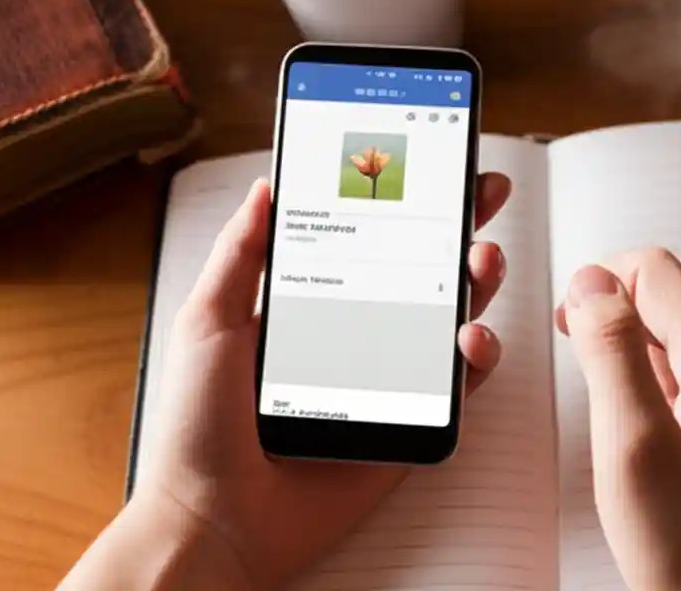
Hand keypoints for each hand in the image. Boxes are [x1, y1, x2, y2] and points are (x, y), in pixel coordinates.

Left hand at [61, 173, 511, 590]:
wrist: (215, 519)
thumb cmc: (197, 426)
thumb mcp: (207, 322)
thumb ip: (240, 255)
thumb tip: (267, 184)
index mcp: (310, 303)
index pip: (367, 236)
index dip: (402, 199)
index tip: (430, 160)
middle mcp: (356, 331)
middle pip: (421, 266)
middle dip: (459, 223)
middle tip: (482, 189)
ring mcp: (388, 376)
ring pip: (451, 315)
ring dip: (477, 278)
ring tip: (482, 256)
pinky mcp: (411, 422)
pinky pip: (460, 382)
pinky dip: (478, 353)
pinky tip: (471, 334)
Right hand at [556, 250, 680, 589]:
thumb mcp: (631, 446)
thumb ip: (611, 354)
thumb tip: (594, 285)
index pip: (660, 269)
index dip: (603, 279)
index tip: (568, 317)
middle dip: (626, 285)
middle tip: (579, 324)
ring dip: (647, 313)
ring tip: (601, 357)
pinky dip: (667, 346)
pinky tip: (639, 390)